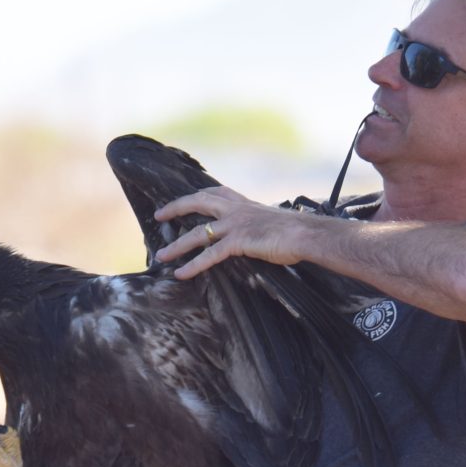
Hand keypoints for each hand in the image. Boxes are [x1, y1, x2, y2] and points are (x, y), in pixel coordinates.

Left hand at [153, 185, 316, 278]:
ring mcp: (235, 224)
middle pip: (199, 202)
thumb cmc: (298, 232)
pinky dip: (193, 265)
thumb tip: (258, 236)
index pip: (217, 193)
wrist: (307, 234)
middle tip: (159, 215)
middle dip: (176, 208)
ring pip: (198, 233)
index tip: (185, 199)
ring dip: (177, 246)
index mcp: (246, 204)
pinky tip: (181, 273)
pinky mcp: (238, 241)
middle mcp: (237, 210)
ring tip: (161, 256)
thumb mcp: (273, 223)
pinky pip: (209, 255)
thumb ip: (259, 226)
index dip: (198, 195)